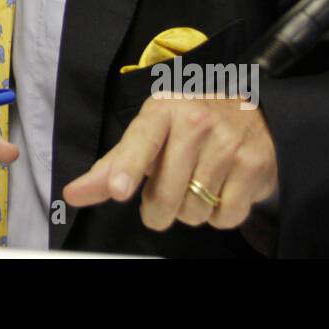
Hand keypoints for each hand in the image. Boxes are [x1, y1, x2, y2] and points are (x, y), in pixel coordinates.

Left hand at [63, 92, 276, 230]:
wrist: (255, 115)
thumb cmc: (189, 127)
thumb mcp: (150, 133)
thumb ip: (112, 166)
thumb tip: (73, 194)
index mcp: (163, 110)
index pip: (143, 140)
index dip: (128, 167)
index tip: (118, 190)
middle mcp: (197, 121)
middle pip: (165, 194)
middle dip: (159, 208)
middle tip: (165, 193)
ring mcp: (228, 144)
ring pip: (194, 210)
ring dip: (190, 211)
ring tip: (197, 184)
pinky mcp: (253, 167)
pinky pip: (225, 217)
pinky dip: (218, 216)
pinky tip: (220, 189)